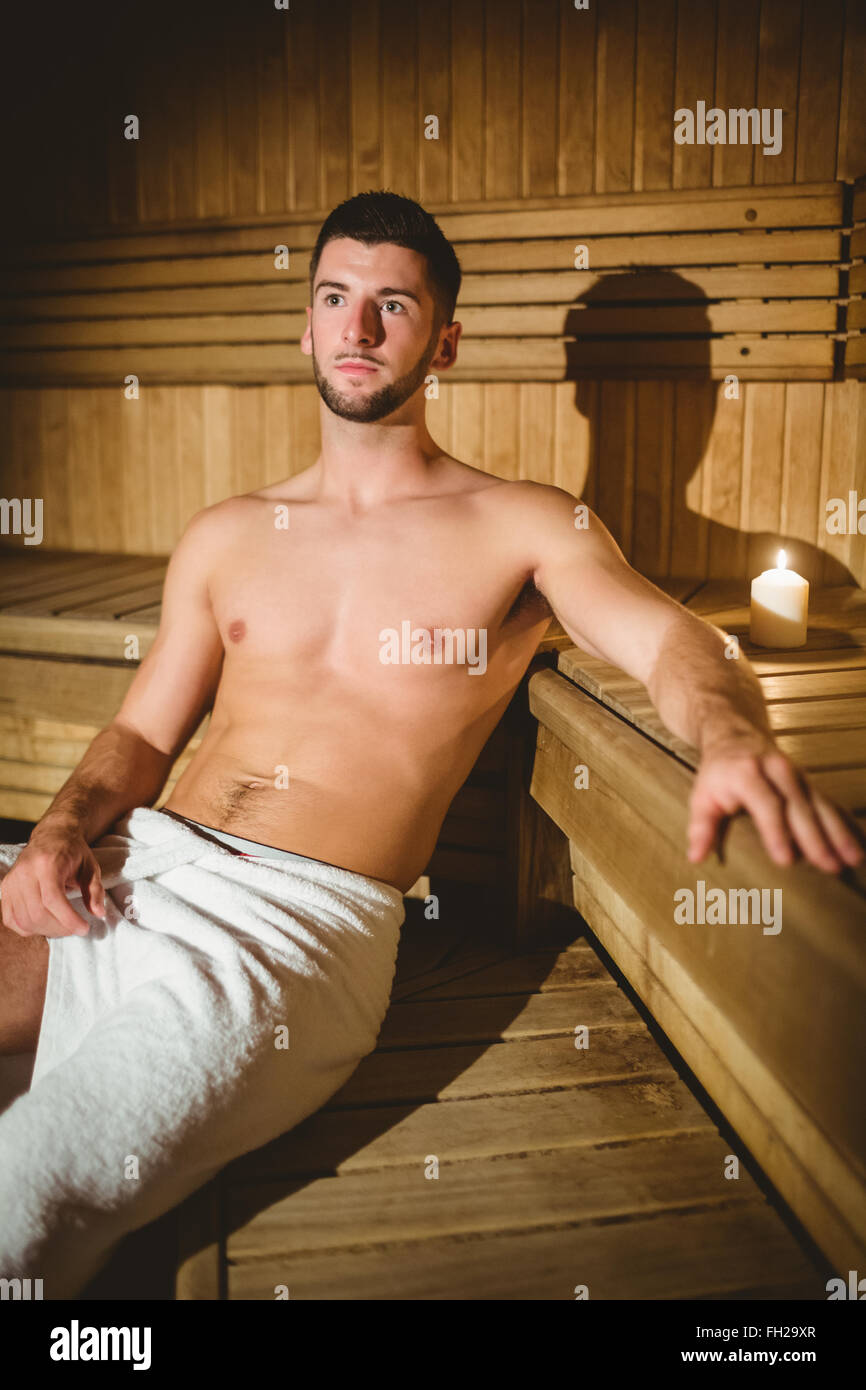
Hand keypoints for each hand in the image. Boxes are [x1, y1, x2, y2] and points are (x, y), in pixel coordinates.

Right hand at [0, 825, 105, 937]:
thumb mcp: (91, 868)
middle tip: (75, 929)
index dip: (68, 919)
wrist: (51, 837)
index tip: (84, 928)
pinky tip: (45, 925)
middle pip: (38, 913)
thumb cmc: (73, 853)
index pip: (52, 899)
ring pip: (25, 920)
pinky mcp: (5, 889)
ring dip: (47, 931)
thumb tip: (98, 913)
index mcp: (47, 863)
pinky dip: (29, 929)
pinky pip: (11, 919)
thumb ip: (95, 891)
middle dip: (60, 928)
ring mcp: (11, 881)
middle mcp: (24, 872)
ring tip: (63, 927)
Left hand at [687, 737, 864, 873]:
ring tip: (852, 858)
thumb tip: (696, 857)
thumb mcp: (701, 795)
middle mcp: (778, 772)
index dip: (777, 832)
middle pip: (800, 807)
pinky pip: (831, 804)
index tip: (786, 860)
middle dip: (816, 838)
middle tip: (828, 865)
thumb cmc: (718, 772)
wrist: (735, 734)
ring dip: (838, 833)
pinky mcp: (810, 783)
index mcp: (748, 773)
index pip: (766, 805)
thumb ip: (701, 827)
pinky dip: (845, 824)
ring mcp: (798, 776)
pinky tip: (858, 844)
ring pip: (821, 805)